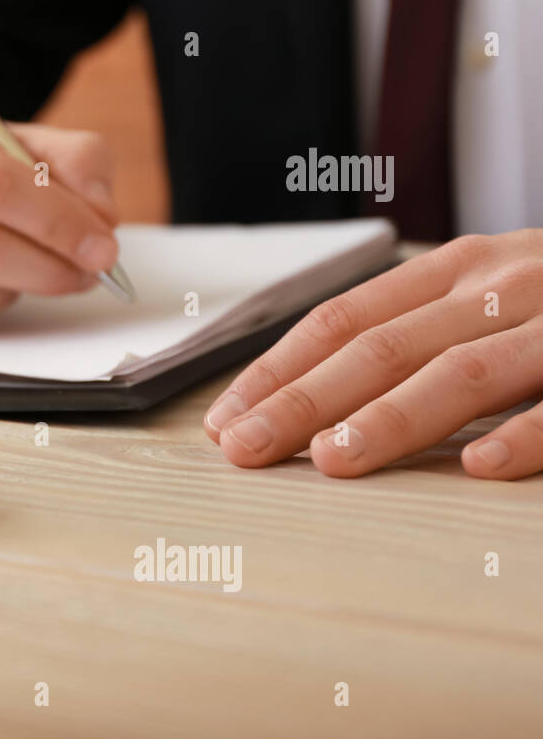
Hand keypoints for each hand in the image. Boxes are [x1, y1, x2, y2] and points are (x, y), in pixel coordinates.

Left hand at [203, 230, 542, 479]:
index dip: (279, 368)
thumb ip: (416, 330)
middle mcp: (501, 286)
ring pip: (465, 372)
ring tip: (331, 461)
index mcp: (457, 270)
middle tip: (246, 449)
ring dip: (392, 418)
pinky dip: (528, 434)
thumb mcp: (487, 295)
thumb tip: (311, 398)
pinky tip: (479, 468)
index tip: (226, 418)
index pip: (344, 319)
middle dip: (304, 401)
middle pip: (384, 347)